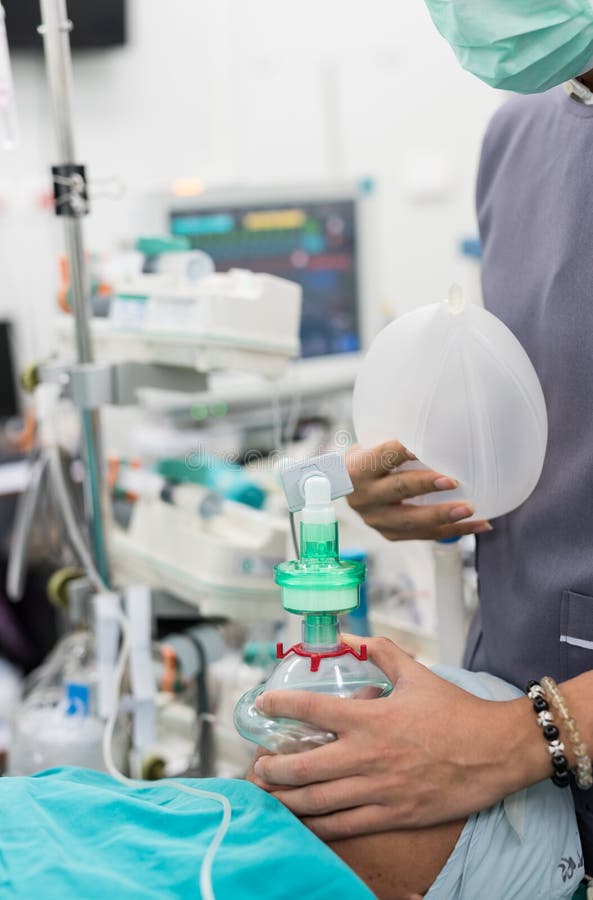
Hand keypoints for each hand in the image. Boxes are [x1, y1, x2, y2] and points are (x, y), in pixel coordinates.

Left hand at [251, 637, 544, 840]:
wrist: (496, 751)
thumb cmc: (456, 711)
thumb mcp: (416, 672)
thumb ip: (379, 650)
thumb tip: (348, 635)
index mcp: (371, 718)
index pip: (312, 710)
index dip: (280, 706)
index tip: (261, 706)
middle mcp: (367, 756)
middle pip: (303, 767)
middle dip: (272, 768)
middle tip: (257, 765)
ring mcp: (378, 790)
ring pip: (318, 801)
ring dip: (286, 798)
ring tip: (267, 794)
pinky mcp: (393, 815)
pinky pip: (345, 825)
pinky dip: (317, 825)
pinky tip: (302, 821)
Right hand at [346, 440, 491, 539]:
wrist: (345, 487)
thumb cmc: (367, 459)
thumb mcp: (370, 444)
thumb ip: (396, 442)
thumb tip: (439, 430)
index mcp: (357, 469)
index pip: (381, 456)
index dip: (400, 451)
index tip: (420, 446)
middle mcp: (363, 497)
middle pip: (398, 490)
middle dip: (426, 485)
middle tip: (453, 481)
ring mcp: (376, 519)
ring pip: (412, 520)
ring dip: (443, 515)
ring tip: (469, 509)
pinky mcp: (390, 534)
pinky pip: (425, 535)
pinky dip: (455, 530)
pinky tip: (478, 524)